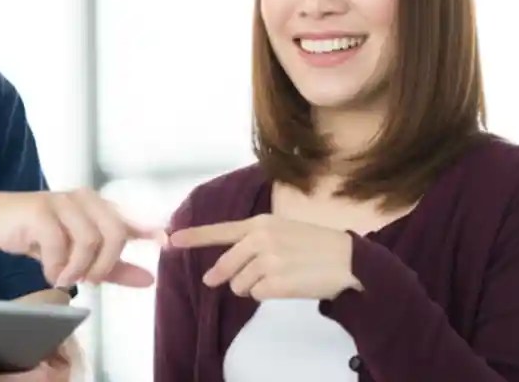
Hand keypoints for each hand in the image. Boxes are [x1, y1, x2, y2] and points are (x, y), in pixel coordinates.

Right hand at [0, 189, 158, 288]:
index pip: (129, 218)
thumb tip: (150, 280)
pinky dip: (56, 266)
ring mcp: (62, 201)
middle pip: (115, 232)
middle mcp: (85, 199)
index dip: (148, 229)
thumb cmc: (41, 237)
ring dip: (78, 268)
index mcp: (98, 207)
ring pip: (88, 240)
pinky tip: (50, 273)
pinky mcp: (40, 210)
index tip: (164, 242)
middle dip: (106, 264)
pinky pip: (58, 244)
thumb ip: (114, 268)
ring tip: (65, 277)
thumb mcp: (81, 257)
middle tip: (89, 281)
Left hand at [169, 214, 360, 299]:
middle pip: (225, 268)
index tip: (171, 239)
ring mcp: (268, 261)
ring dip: (254, 287)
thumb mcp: (282, 231)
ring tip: (281, 275)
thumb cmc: (314, 245)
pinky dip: (268, 294)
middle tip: (257, 274)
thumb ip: (252, 242)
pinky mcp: (276, 282)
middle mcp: (260, 239)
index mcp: (260, 223)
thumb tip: (219, 271)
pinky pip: (256, 296)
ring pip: (239, 286)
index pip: (220, 231)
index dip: (193, 236)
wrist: (347, 259)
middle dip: (230, 277)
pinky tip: (288, 284)